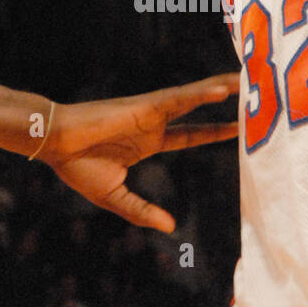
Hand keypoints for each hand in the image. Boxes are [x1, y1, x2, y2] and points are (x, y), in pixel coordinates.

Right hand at [39, 73, 239, 230]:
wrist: (54, 145)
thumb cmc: (76, 166)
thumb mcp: (116, 196)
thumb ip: (143, 210)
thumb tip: (171, 227)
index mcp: (149, 141)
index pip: (191, 135)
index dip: (215, 132)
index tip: (238, 129)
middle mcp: (154, 124)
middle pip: (198, 112)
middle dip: (225, 106)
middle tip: (253, 96)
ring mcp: (150, 112)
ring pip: (193, 98)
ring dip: (219, 88)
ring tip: (245, 79)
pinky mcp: (144, 106)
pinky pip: (178, 98)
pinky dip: (199, 93)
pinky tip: (221, 90)